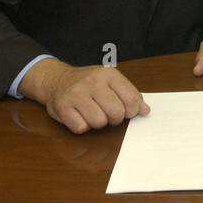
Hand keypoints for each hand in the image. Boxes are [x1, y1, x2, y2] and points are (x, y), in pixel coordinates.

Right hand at [20, 59, 149, 133]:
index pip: (131, 99)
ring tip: (93, 113)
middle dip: (115, 118)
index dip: (132, 111)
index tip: (127, 111)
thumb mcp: (111, 81)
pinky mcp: (62, 108)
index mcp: (109, 74)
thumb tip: (145, 111)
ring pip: (99, 122)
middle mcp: (92, 82)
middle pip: (116, 113)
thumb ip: (129, 94)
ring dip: (98, 123)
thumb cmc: (89, 83)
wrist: (56, 80)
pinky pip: (81, 128)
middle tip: (108, 113)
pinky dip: (83, 126)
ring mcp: (76, 94)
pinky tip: (80, 116)